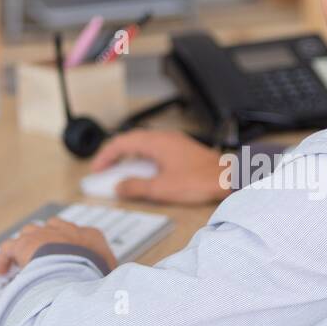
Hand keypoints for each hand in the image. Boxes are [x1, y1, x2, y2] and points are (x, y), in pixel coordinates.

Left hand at [0, 217, 116, 274]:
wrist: (75, 269)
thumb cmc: (96, 274)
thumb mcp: (113, 276)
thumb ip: (113, 279)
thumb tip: (123, 293)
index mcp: (90, 236)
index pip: (82, 235)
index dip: (74, 246)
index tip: (72, 257)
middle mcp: (66, 230)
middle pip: (53, 228)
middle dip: (50, 240)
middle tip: (47, 257)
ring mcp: (43, 235)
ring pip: (30, 233)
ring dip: (28, 246)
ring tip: (25, 262)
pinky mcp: (23, 245)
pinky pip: (8, 248)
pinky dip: (4, 259)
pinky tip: (2, 271)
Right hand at [90, 129, 229, 204]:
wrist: (228, 178)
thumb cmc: (199, 180)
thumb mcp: (161, 188)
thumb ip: (136, 187)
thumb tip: (119, 187)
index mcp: (155, 142)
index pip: (121, 143)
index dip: (106, 156)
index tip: (97, 170)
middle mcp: (164, 137)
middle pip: (131, 140)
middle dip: (115, 155)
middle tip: (105, 169)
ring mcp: (175, 141)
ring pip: (144, 144)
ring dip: (130, 156)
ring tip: (121, 170)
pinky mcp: (183, 149)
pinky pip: (156, 148)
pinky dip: (144, 157)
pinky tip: (146, 171)